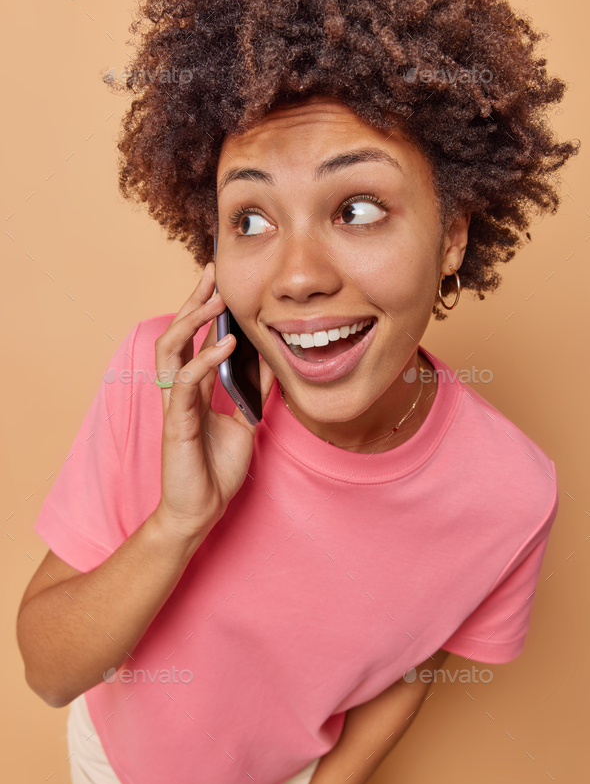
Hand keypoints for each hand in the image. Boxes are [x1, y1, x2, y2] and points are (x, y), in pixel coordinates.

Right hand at [154, 262, 274, 540]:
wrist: (201, 510)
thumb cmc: (217, 468)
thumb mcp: (245, 421)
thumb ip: (252, 392)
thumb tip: (272, 362)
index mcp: (194, 388)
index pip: (194, 338)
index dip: (204, 308)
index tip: (220, 281)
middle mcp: (180, 390)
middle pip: (177, 333)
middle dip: (193, 301)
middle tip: (211, 273)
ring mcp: (176, 404)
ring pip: (171, 350)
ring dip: (193, 321)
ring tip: (217, 301)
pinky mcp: (177, 422)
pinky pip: (186, 382)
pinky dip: (205, 360)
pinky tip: (227, 345)